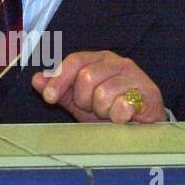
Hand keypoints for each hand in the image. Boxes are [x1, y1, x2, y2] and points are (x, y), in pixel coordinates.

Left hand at [31, 51, 165, 122]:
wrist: (144, 125)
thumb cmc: (111, 108)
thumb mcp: (81, 100)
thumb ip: (60, 90)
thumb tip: (36, 80)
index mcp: (99, 59)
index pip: (75, 61)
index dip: (59, 79)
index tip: (48, 97)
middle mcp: (117, 63)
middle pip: (86, 77)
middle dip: (84, 100)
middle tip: (93, 109)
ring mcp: (134, 76)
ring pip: (103, 93)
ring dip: (102, 111)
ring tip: (109, 113)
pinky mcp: (148, 93)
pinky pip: (122, 106)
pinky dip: (117, 116)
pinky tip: (122, 118)